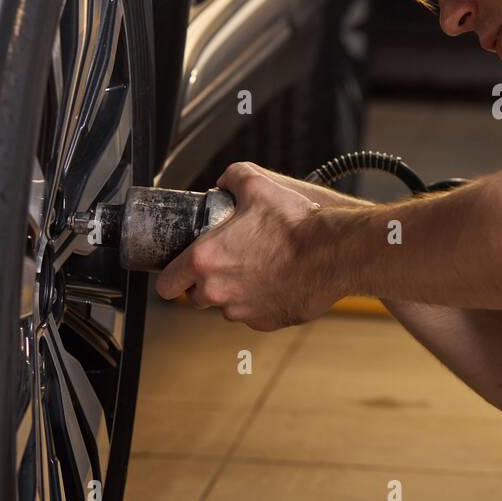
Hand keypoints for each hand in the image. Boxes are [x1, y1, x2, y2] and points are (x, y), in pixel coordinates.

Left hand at [154, 162, 367, 330]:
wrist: (335, 252)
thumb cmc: (296, 223)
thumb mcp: (258, 184)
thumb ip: (233, 178)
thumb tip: (226, 181)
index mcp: (206, 260)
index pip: (166, 284)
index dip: (172, 276)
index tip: (182, 271)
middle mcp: (219, 291)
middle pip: (196, 297)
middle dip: (207, 282)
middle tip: (229, 261)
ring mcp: (243, 311)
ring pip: (228, 306)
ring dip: (236, 291)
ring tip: (260, 268)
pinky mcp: (267, 322)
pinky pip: (255, 313)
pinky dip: (262, 301)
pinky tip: (278, 280)